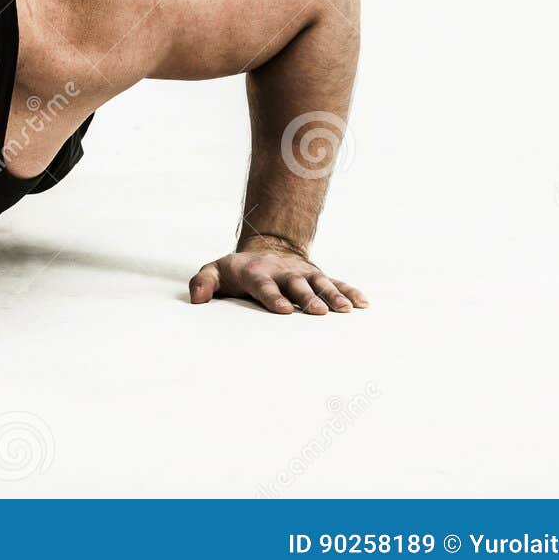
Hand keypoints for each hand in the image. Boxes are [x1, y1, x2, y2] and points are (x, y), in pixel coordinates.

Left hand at [188, 238, 367, 314]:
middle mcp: (283, 273)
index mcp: (257, 273)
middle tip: (317, 311)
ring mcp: (303, 274)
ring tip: (345, 310)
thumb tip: (196, 299)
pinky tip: (362, 303)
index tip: (283, 310)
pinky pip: (336, 283)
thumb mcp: (216, 271)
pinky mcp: (317, 276)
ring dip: (332, 296)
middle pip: (296, 286)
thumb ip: (203, 282)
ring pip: (320, 284)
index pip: (264, 286)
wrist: (267, 248)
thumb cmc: (238, 269)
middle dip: (307, 298)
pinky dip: (349, 291)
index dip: (273, 297)